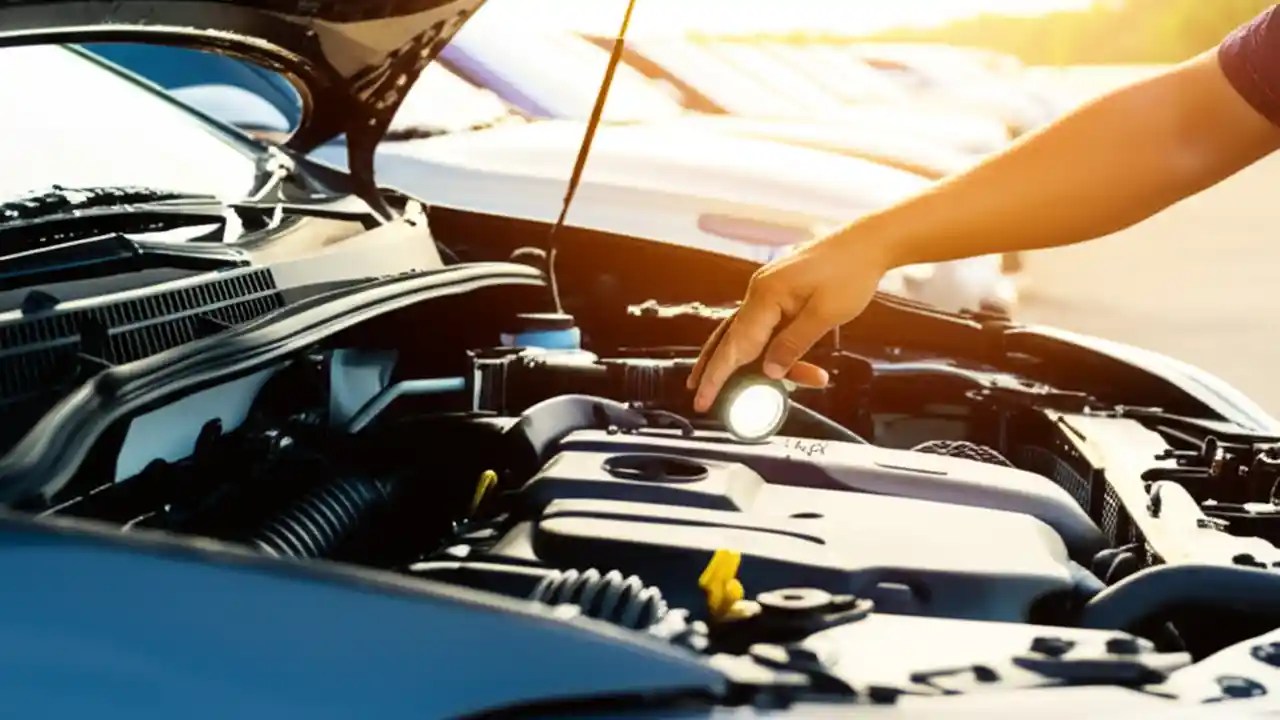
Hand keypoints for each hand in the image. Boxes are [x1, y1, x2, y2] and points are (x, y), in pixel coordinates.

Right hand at [687, 232, 891, 411]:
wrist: (868, 243)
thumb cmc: (851, 272)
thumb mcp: (825, 314)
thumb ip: (793, 344)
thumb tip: (769, 371)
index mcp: (766, 294)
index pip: (735, 344)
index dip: (717, 375)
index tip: (702, 398)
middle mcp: (760, 292)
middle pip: (730, 339)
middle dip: (716, 370)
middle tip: (700, 397)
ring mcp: (769, 292)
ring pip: (751, 337)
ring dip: (758, 365)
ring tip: (778, 386)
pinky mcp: (780, 295)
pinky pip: (768, 329)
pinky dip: (775, 351)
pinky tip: (793, 369)